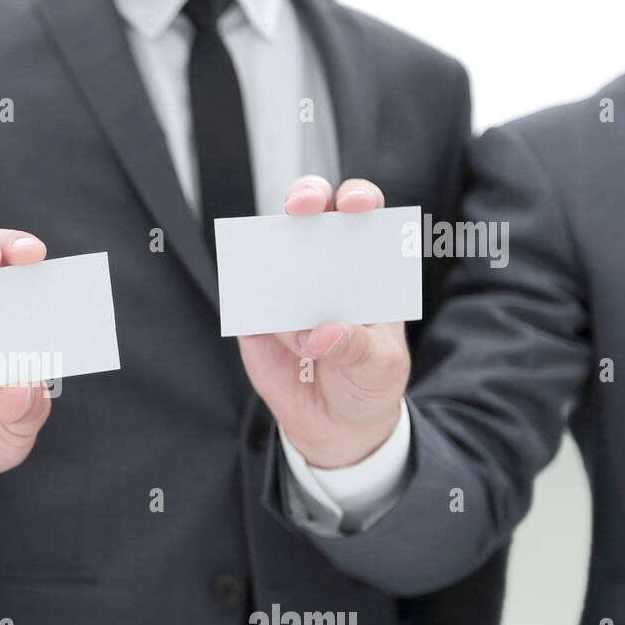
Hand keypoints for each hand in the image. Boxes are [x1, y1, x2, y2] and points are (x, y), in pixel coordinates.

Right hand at [237, 176, 409, 467]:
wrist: (336, 425)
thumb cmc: (369, 382)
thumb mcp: (379, 367)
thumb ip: (356, 347)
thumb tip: (322, 333)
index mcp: (367, 267)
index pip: (364, 217)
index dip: (359, 199)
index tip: (355, 204)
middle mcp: (323, 266)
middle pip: (311, 213)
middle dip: (306, 198)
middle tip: (302, 207)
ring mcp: (285, 288)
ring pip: (270, 249)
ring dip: (270, 254)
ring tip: (289, 301)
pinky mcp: (255, 318)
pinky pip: (245, 300)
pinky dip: (248, 299)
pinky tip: (262, 321)